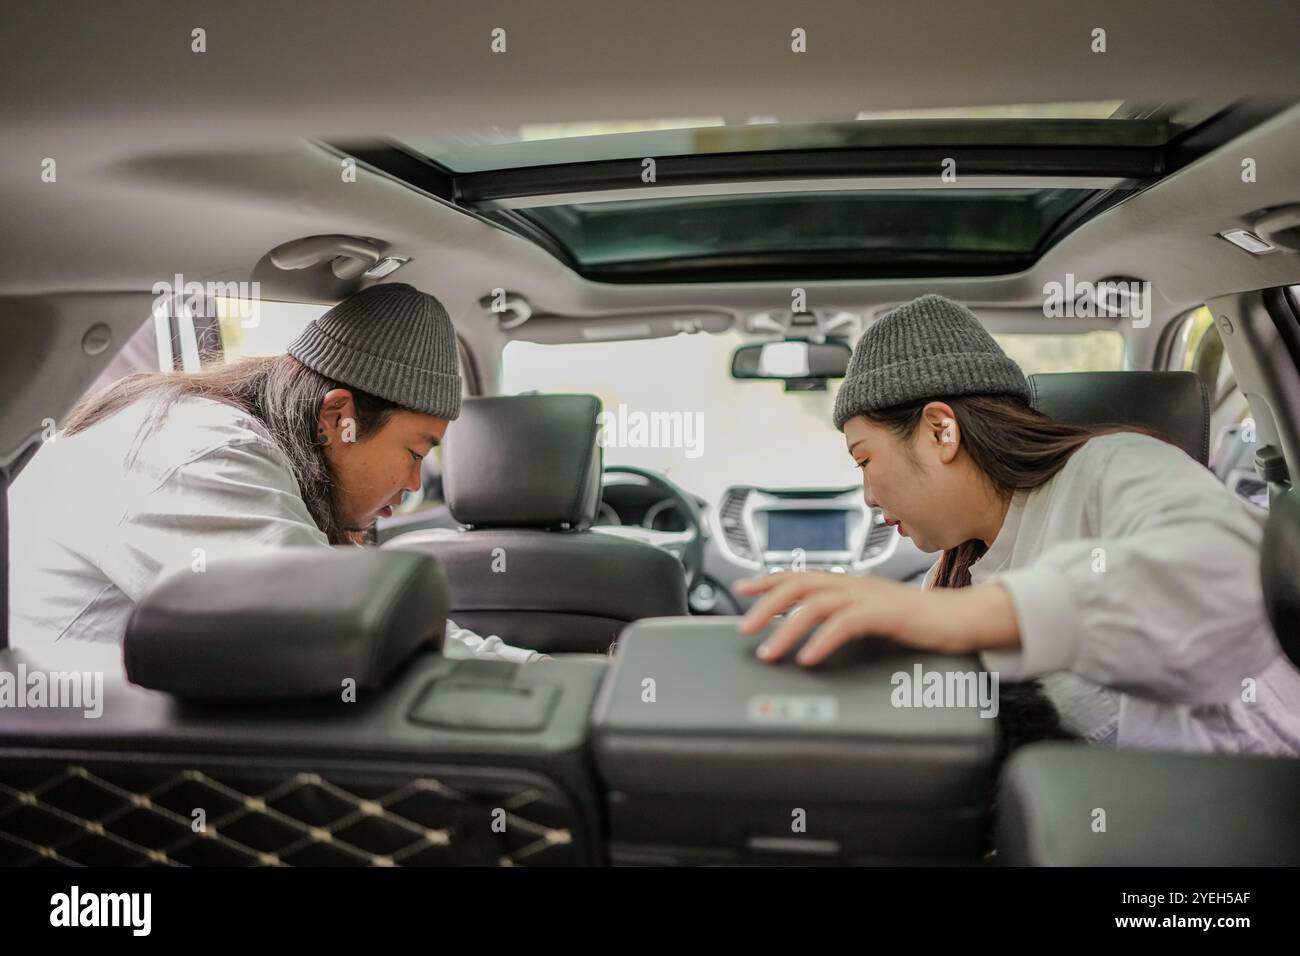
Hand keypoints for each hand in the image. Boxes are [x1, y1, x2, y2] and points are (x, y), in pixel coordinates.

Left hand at [734, 571, 1019, 665]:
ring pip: (816, 604)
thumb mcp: (872, 615)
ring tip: (769, 652)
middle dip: (766, 603)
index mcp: (849, 582)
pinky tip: (809, 657)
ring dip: (787, 628)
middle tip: (744, 627)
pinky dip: (823, 640)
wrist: (962, 619)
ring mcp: (870, 597)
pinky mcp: (887, 614)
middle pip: (799, 584)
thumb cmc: (918, 621)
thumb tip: (809, 631)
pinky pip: (846, 623)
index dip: (768, 580)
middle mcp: (854, 584)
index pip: (800, 574)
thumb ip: (843, 616)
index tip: (740, 588)